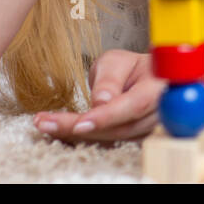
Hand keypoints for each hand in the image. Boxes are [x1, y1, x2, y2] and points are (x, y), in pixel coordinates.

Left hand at [32, 50, 163, 142]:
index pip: (134, 106)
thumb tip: (102, 101)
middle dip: (79, 128)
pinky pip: (107, 143)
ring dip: (75, 135)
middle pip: (119, 128)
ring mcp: (148, 131)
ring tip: (45, 124)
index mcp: (158, 88)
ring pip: (111, 139)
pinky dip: (82, 138)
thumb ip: (110, 78)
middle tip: (45, 122)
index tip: (79, 124)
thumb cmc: (131, 67)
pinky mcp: (134, 141)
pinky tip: (59, 130)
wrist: (143, 78)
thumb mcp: (117, 61)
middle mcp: (158, 114)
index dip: (106, 117)